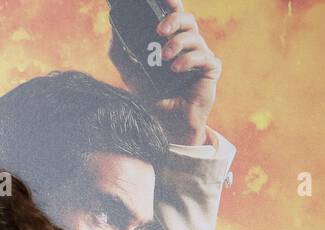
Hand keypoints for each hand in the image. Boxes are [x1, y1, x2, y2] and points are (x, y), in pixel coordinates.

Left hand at [108, 0, 221, 145]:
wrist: (168, 122)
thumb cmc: (153, 97)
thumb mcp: (132, 74)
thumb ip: (121, 54)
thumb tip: (113, 30)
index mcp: (172, 41)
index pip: (174, 15)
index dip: (171, 3)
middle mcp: (188, 45)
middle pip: (187, 19)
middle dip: (173, 19)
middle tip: (159, 30)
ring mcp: (201, 55)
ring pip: (194, 36)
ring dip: (177, 44)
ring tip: (164, 58)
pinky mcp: (211, 68)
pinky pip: (203, 56)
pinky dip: (187, 60)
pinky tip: (175, 69)